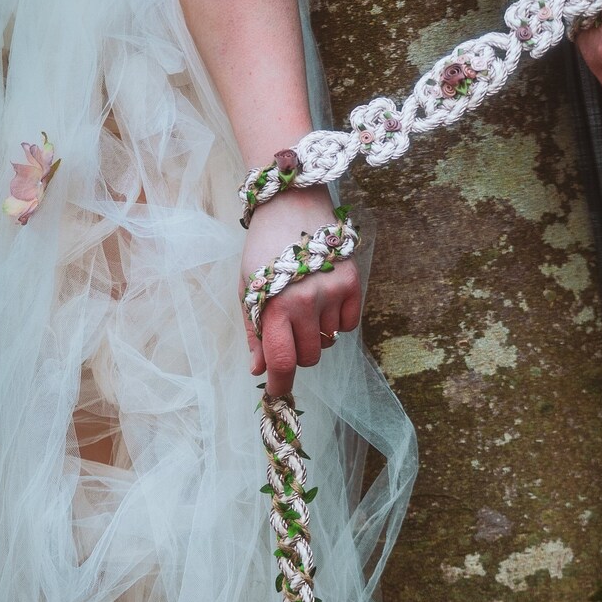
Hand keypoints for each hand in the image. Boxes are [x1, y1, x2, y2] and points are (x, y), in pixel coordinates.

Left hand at [241, 185, 362, 395]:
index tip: (278, 395)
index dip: (280, 384)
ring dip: (317, 335)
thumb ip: (254, 332)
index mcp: (274, 306)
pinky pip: (349, 324)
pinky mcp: (352, 282)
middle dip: (298, 353)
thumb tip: (258, 370)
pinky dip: (337, 321)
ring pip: (329, 341)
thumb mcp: (249, 290)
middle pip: (310, 356)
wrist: (291, 206)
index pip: (282, 361)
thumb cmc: (263, 250)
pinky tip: (324, 300)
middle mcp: (306, 302)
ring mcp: (332, 292)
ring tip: (305, 308)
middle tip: (289, 331)